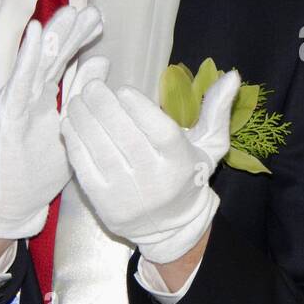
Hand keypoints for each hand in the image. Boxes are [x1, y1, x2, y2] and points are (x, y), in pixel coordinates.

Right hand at [0, 4, 103, 239]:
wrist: (12, 201)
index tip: (99, 20)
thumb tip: (102, 62)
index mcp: (44, 94)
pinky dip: (27, 58)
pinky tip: (36, 34)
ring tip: (68, 12)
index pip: (64, 60)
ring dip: (52, 36)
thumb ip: (81, 93)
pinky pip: (19, 83)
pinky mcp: (6, 115)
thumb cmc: (41, 166)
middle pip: (51, 55)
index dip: (80, 39)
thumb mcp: (70, 126)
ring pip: (35, 62)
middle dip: (70, 31)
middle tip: (90, 9)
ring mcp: (15, 102)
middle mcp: (28, 92)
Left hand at [62, 68, 239, 263]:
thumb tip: (232, 75)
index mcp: (181, 162)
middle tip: (93, 87)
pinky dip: (75, 143)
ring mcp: (127, 193)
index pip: (161, 133)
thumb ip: (217, 109)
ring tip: (78, 100)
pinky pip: (85, 169)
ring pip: (101, 151)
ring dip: (85, 121)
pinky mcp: (104, 203)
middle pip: (127, 138)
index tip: (124, 89)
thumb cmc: (188, 176)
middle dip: (105, 108)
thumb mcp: (210, 145)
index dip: (141, 110)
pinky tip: (71, 123)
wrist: (171, 227)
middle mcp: (155, 180)